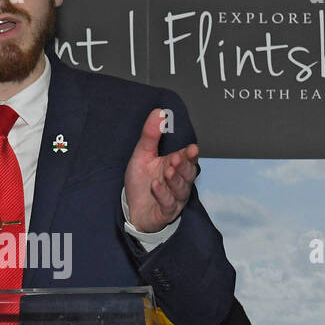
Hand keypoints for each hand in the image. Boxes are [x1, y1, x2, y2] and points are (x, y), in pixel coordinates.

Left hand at [124, 108, 198, 233]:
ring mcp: (174, 198)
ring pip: (181, 190)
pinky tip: (155, 186)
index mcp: (174, 166)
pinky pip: (168, 204)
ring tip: (167, 171)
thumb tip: (158, 112)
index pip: (187, 159)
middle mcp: (178, 182)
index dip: (190, 154)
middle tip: (177, 159)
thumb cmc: (141, 182)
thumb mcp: (142, 155)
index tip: (192, 148)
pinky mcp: (166, 212)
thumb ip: (150, 135)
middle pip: (188, 174)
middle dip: (184, 166)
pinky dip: (163, 195)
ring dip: (175, 180)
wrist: (132, 208)